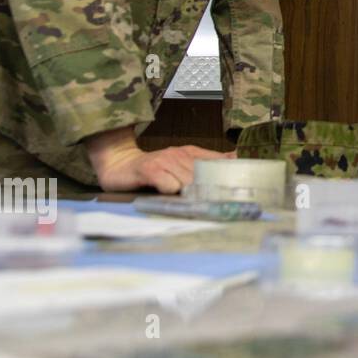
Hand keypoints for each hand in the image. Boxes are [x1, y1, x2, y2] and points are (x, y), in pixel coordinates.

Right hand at [85, 127, 233, 192]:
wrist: (118, 162)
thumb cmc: (153, 168)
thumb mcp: (182, 162)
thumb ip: (207, 161)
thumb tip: (236, 158)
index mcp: (191, 152)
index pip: (218, 163)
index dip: (228, 179)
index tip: (239, 193)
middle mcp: (179, 154)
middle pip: (205, 178)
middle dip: (209, 193)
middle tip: (211, 206)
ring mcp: (165, 161)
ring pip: (188, 183)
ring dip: (189, 195)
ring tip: (186, 202)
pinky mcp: (150, 170)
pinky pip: (168, 185)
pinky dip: (170, 192)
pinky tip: (166, 194)